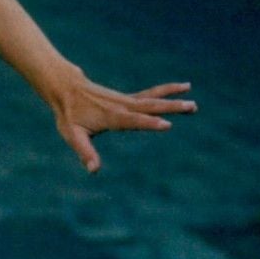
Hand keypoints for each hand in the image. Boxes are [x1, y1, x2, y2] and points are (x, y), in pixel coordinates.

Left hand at [50, 71, 196, 174]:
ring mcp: (126, 101)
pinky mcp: (128, 99)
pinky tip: (183, 88)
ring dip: (173, 100)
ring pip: (153, 99)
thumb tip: (94, 170)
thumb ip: (84, 152)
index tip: (166, 124)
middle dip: (170, 108)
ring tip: (193, 103)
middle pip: (149, 107)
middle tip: (190, 106)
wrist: (66, 87)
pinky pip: (150, 94)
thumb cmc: (68, 115)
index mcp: (111, 117)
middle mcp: (122, 106)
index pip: (132, 120)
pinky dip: (166, 91)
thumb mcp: (72, 135)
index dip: (148, 123)